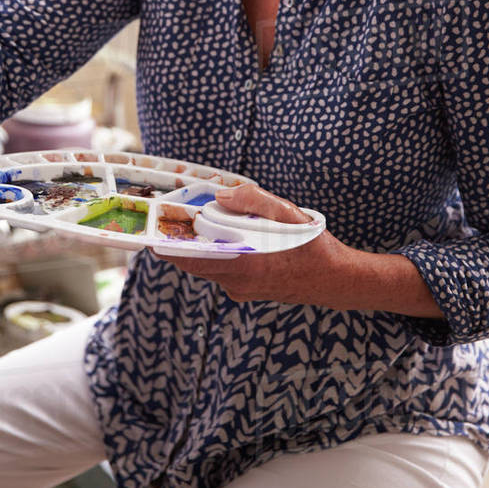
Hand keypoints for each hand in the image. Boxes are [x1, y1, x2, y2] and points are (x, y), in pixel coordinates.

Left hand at [158, 183, 354, 305]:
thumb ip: (253, 200)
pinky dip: (216, 254)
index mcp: (243, 263)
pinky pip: (221, 272)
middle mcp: (237, 282)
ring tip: (197, 223)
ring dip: (199, 247)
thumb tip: (221, 195)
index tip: (152, 230)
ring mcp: (241, 290)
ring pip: (207, 267)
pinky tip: (227, 237)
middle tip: (172, 219)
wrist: (336, 280)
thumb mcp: (288, 212)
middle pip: (193, 262)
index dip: (167, 244)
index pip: (190, 258)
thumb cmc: (312, 245)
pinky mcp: (247, 291)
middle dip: (180, 242)